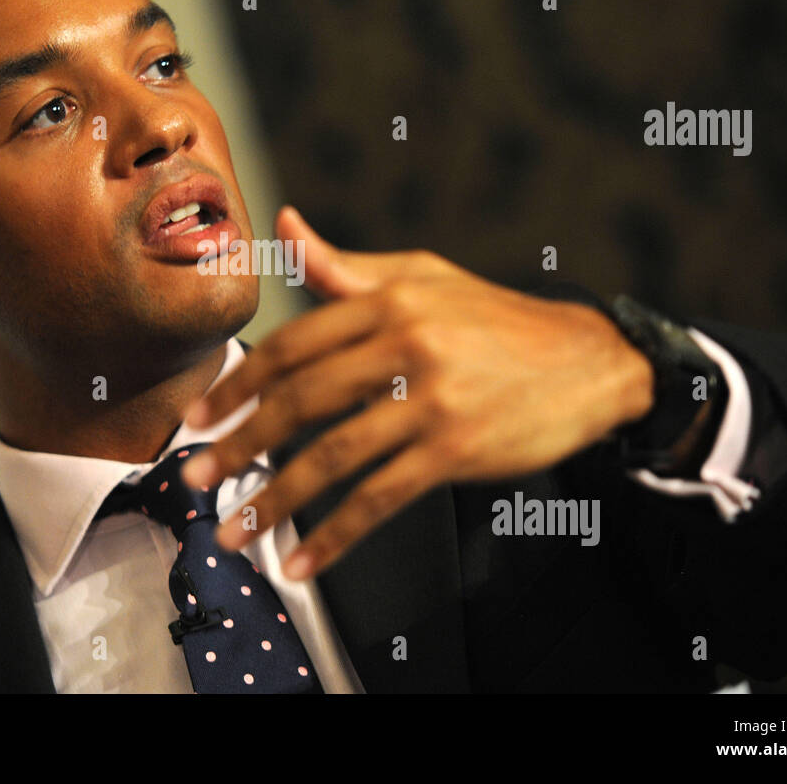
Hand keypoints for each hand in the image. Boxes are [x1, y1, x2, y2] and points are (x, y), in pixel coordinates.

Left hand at [181, 206, 653, 579]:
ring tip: (233, 529)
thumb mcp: (423, 277)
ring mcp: (431, 400)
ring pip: (332, 456)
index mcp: (388, 300)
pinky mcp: (455, 450)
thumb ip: (346, 266)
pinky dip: (335, 535)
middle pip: (300, 400)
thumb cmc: (497, 320)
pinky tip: (303, 559)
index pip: (292, 345)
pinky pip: (380, 499)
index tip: (200, 416)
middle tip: (197, 476)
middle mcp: (405, 344)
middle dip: (239, 445)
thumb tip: (288, 227)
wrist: (590, 361)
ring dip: (274, 500)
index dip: (238, 384)